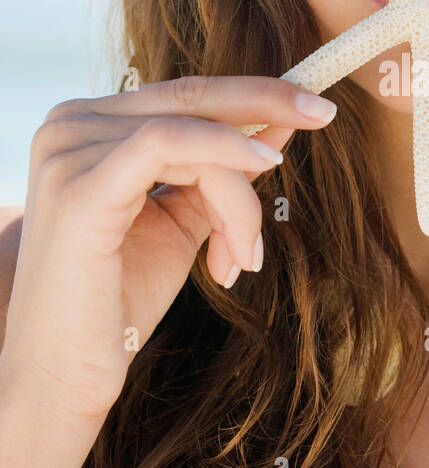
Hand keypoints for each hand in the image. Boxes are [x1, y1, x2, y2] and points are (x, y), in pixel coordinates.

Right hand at [0, 75, 336, 423]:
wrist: (68, 374)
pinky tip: (254, 182)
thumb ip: (223, 171)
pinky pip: (167, 144)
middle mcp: (69, 125)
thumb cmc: (120, 303)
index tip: (312, 107)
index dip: (251, 93)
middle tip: (322, 113)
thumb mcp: (185, 220)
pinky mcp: (79, 186)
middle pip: (188, 95)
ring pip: (192, 133)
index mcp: (87, 128)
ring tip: (245, 254)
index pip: (182, 95)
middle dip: (266, 102)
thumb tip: (279, 127)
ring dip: (239, 194)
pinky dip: (222, 160)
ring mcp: (68, 152)